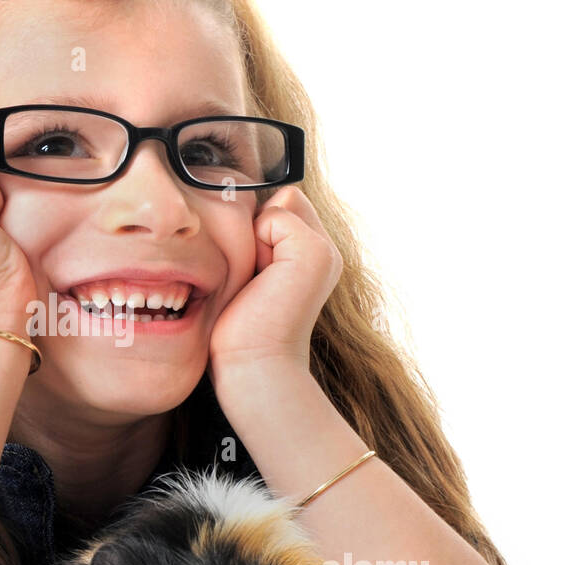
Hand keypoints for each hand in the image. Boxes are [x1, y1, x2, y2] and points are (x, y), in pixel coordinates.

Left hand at [207, 185, 341, 382]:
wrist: (253, 366)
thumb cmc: (239, 330)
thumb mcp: (248, 274)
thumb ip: (259, 238)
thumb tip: (245, 199)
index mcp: (311, 255)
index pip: (282, 205)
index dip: (256, 231)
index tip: (252, 277)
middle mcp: (325, 249)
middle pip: (282, 199)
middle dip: (256, 231)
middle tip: (255, 280)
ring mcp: (324, 249)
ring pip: (278, 204)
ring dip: (255, 239)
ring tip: (257, 282)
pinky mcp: (314, 252)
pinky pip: (274, 214)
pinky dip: (257, 243)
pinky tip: (261, 281)